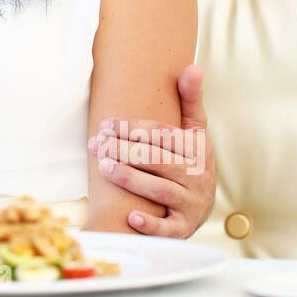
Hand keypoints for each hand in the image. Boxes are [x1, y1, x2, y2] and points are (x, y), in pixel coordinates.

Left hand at [89, 64, 214, 237]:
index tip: (105, 124)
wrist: (199, 209)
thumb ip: (190, 101)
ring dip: (130, 178)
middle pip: (157, 159)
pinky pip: (167, 228)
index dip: (132, 128)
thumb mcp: (194, 133)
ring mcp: (191, 204)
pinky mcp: (183, 229)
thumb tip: (192, 67)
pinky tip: (131, 215)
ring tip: (104, 167)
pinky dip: (151, 223)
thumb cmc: (189, 163)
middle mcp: (198, 177)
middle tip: (97, 144)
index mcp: (199, 150)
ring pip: (158, 189)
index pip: (163, 135)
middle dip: (124, 150)